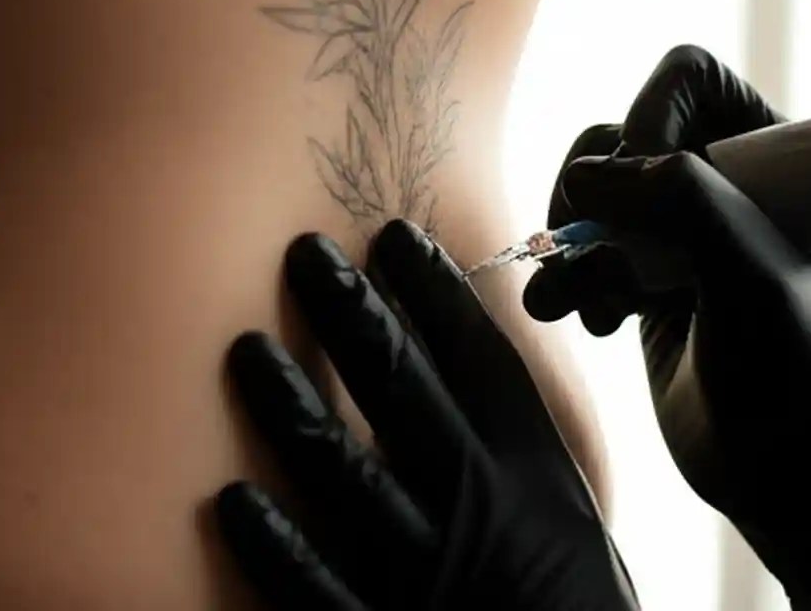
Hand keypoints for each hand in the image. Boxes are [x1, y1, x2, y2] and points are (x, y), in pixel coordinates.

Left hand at [214, 220, 637, 609]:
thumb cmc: (578, 607)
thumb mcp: (574, 522)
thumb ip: (523, 459)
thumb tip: (469, 382)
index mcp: (538, 478)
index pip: (481, 364)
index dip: (437, 295)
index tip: (396, 238)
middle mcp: (479, 511)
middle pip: (404, 394)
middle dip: (353, 317)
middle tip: (306, 253)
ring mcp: (425, 576)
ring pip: (343, 475)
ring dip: (291, 407)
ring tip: (246, 348)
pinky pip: (314, 586)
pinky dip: (273, 543)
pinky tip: (231, 498)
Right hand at [524, 46, 810, 608]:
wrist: (789, 471)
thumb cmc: (794, 366)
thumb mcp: (747, 266)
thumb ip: (675, 197)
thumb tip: (584, 177)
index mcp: (772, 160)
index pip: (692, 81)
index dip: (651, 113)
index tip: (642, 177)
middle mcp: (724, 187)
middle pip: (624, 135)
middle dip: (594, 191)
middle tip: (592, 245)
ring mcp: (682, 237)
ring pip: (594, 196)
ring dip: (570, 245)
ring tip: (568, 301)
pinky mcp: (648, 285)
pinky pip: (586, 255)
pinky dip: (570, 283)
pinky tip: (585, 323)